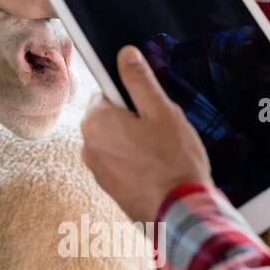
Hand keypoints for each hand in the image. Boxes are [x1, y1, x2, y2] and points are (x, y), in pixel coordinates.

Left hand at [80, 46, 212, 222]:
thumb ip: (139, 80)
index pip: (106, 93)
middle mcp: (88, 145)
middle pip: (111, 117)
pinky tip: (158, 170)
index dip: (132, 97)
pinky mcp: (108, 187)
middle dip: (136, 120)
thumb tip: (125, 54)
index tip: (150, 108)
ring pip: (117, 141)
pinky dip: (136, 163)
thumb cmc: (173, 162)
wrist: (180, 214)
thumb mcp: (161, 111)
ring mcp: (96, 169)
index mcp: (95, 121)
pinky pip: (120, 163)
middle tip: (162, 132)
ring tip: (163, 154)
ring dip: (137, 142)